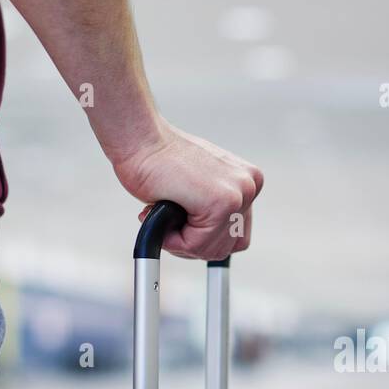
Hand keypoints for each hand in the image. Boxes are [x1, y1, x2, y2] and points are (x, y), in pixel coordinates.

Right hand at [110, 120, 261, 260]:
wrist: (140, 139)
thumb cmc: (159, 160)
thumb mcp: (198, 186)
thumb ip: (212, 210)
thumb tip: (212, 239)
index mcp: (247, 182)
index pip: (237, 235)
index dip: (205, 238)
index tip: (183, 225)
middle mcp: (248, 186)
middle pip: (228, 246)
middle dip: (194, 243)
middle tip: (170, 225)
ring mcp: (238, 194)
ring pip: (213, 249)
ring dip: (182, 242)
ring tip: (163, 215)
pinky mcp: (221, 202)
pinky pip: (198, 245)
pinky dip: (174, 239)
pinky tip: (160, 214)